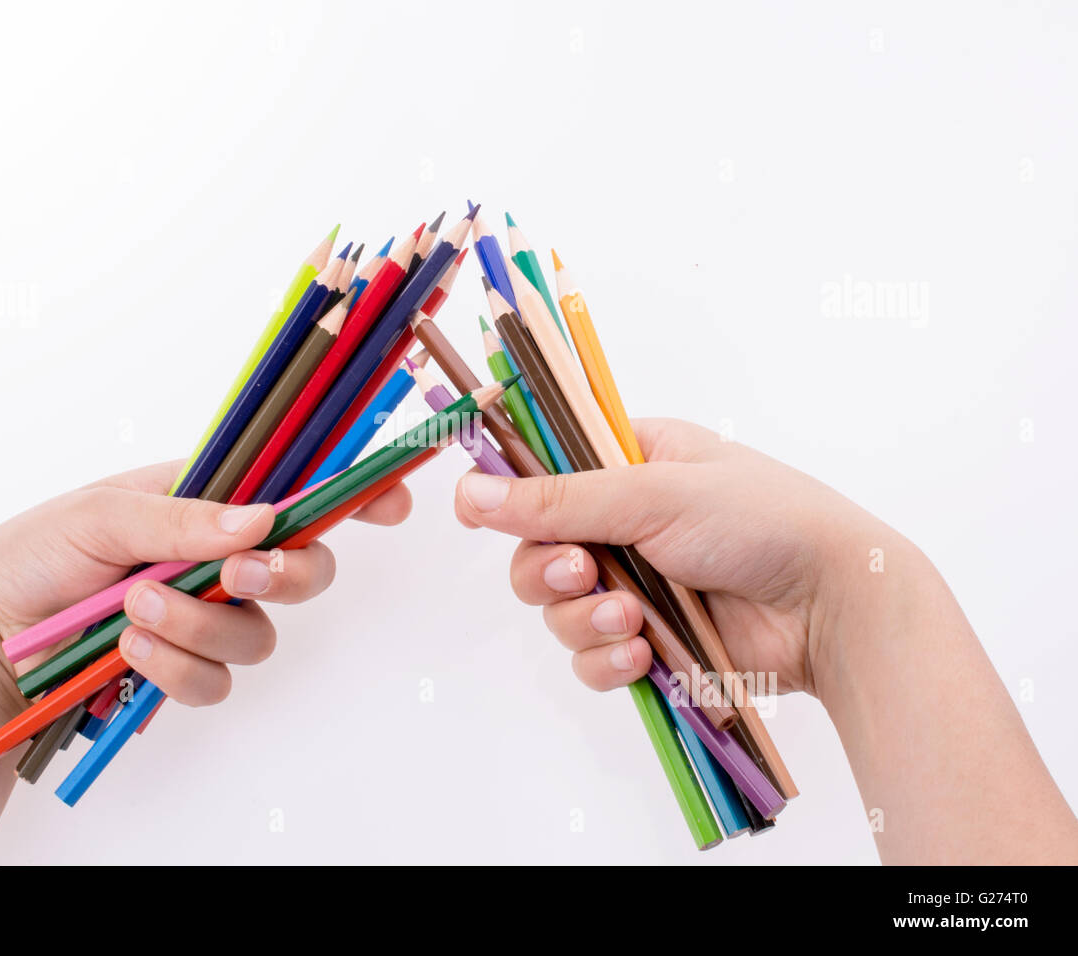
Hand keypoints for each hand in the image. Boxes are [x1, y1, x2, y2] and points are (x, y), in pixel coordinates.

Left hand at [0, 460, 411, 710]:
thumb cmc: (38, 552)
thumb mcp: (104, 515)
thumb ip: (185, 519)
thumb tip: (263, 518)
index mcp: (209, 500)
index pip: (295, 490)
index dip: (349, 496)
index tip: (390, 502)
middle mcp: (220, 557)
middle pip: (303, 568)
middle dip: (282, 576)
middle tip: (239, 575)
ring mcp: (207, 615)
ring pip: (260, 634)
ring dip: (201, 625)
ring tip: (136, 608)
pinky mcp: (187, 668)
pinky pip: (218, 680)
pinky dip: (176, 667)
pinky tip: (131, 649)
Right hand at [452, 418, 899, 697]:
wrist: (832, 608)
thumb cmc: (760, 522)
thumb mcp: (653, 495)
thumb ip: (556, 499)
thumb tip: (468, 494)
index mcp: (629, 462)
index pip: (543, 467)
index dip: (507, 490)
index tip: (480, 512)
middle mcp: (625, 521)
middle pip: (535, 547)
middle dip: (548, 568)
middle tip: (582, 570)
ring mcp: (636, 584)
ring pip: (558, 608)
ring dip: (583, 617)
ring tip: (633, 618)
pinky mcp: (648, 642)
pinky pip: (591, 657)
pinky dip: (608, 660)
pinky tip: (644, 655)